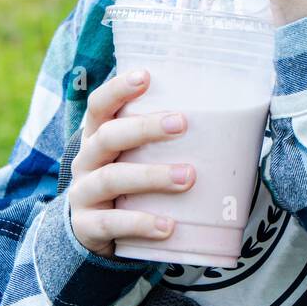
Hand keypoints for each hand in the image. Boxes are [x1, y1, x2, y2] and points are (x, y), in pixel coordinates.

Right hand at [68, 70, 194, 257]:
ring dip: (151, 175)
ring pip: (112, 179)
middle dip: (144, 128)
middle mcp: (85, 160)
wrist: (91, 230)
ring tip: (188, 176)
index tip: (146, 76)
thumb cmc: (125, 180)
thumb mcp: (131, 155)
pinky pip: (112, 223)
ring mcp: (83, 194)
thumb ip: (159, 138)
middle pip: (108, 136)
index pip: (99, 105)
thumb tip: (223, 120)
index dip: (118, 89)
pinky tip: (168, 226)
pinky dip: (141, 223)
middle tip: (182, 123)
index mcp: (96, 136)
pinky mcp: (87, 226)